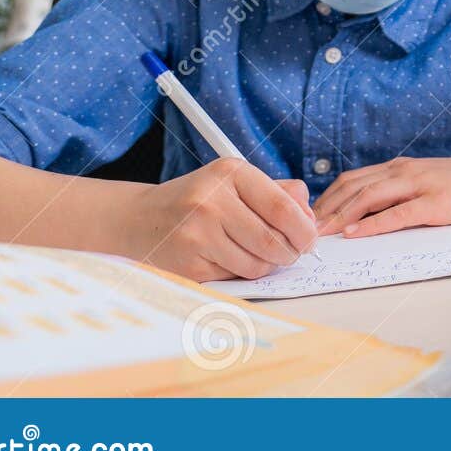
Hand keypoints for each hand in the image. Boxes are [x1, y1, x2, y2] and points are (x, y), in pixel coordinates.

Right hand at [122, 159, 319, 281]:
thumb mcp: (235, 183)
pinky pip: (235, 277)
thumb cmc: (197, 200)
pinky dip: (242, 273)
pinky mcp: (189, 264)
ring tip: (260, 254)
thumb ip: (278, 194)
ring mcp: (197, 234)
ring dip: (268, 265)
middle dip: (291, 252)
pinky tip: (231, 259)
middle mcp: (211, 201)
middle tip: (291, 252)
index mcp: (230, 173)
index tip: (310, 238)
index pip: (283, 207)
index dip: (305, 229)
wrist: (140, 220)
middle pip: (273, 240)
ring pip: (257, 264)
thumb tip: (310, 217)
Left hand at [312, 155, 450, 236]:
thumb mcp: (428, 183)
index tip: (307, 220)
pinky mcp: (436, 203)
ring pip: (369, 197)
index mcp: (401, 168)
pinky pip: (398, 213)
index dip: (327, 199)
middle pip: (353, 186)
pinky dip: (372, 224)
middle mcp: (405, 171)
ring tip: (319, 234)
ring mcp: (421, 185)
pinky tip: (356, 234)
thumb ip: (401, 194)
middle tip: (302, 231)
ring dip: (340, 216)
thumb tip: (368, 216)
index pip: (353, 180)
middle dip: (325, 209)